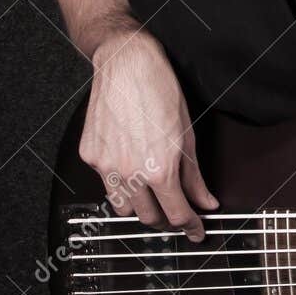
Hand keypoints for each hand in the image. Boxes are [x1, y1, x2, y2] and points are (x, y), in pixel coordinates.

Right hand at [78, 31, 217, 239]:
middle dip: (165, 219)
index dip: (190, 227)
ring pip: (123, 207)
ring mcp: (105, 165)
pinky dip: (119, 182)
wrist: (127, 64)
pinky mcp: (89, 155)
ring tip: (152, 191)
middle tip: (176, 210)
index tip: (195, 230)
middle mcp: (129, 172)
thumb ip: (195, 176)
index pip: (177, 215)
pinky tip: (129, 166)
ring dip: (140, 205)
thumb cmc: (160, 92)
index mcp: (159, 169)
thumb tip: (206, 201)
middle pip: (148, 218)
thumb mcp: (188, 136)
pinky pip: (105, 183)